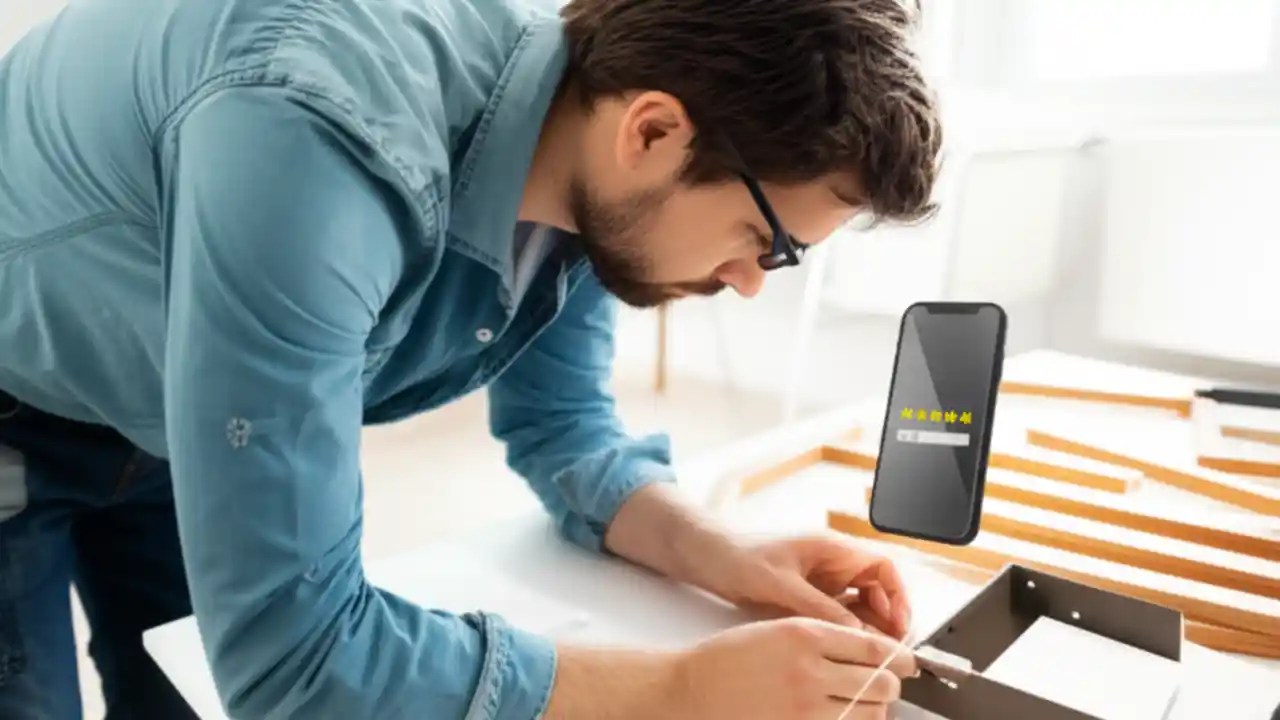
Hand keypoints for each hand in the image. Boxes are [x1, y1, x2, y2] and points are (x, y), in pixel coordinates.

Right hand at [669, 618, 916, 719]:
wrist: (692, 688)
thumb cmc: (729, 656)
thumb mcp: (777, 629)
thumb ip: (822, 637)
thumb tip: (866, 650)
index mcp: (805, 635)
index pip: (874, 648)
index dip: (900, 657)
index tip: (907, 661)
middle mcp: (810, 671)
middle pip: (880, 683)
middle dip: (890, 685)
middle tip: (886, 683)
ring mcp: (805, 707)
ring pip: (869, 712)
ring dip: (875, 708)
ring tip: (865, 702)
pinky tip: (844, 715)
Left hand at [708, 535, 911, 639]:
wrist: (706, 559)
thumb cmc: (739, 556)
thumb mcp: (781, 583)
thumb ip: (819, 607)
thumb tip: (854, 632)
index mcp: (832, 549)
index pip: (881, 568)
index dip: (897, 595)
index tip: (900, 623)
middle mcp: (831, 566)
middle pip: (875, 592)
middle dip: (887, 619)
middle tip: (888, 648)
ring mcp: (820, 583)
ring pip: (858, 608)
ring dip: (867, 629)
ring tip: (870, 654)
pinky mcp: (806, 600)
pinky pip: (836, 617)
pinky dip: (845, 633)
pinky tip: (844, 650)